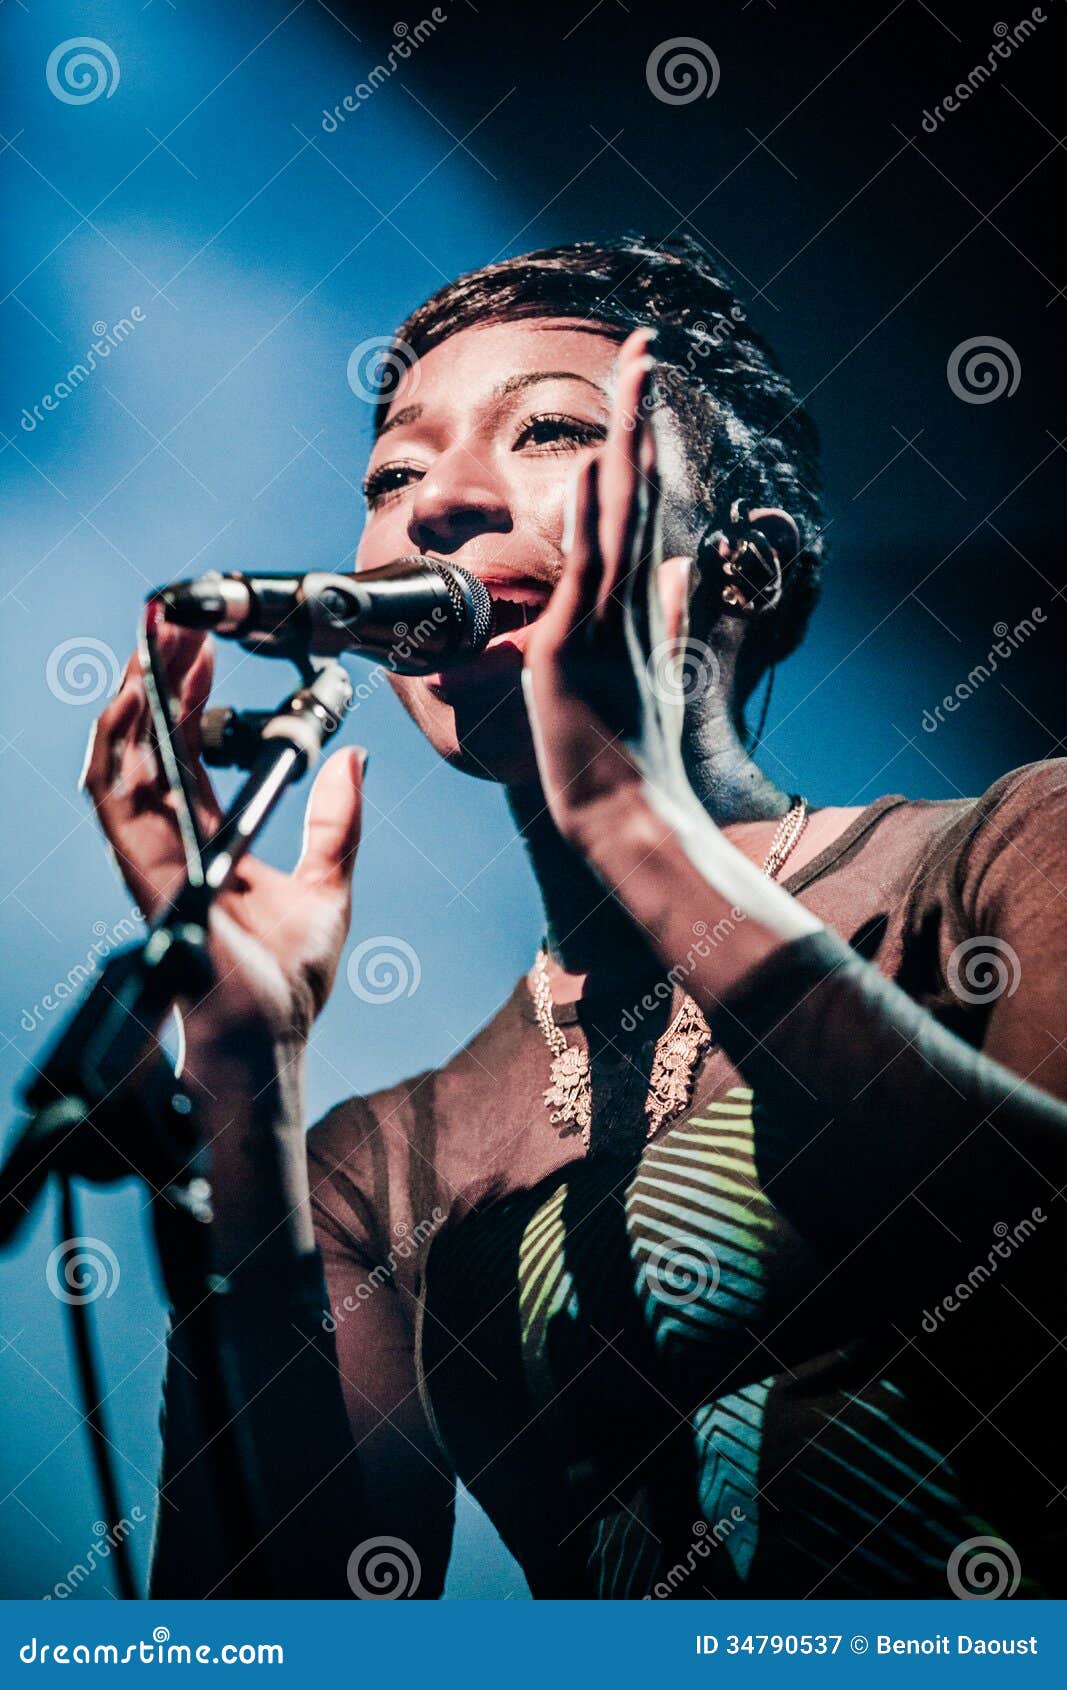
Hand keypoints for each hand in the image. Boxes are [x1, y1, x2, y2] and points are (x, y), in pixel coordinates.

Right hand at [82, 624, 365, 1071]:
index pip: (189, 747)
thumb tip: (355, 761)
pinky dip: (118, 746)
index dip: (191, 694)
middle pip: (153, 739)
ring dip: (135, 697)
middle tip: (175, 618)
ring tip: (154, 641)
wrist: (271, 1034)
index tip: (205, 645)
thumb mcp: (331, 881)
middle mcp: (173, 836)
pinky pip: (114, 798)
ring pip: (123, 757)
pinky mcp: (144, 869)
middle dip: (159, 675)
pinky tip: (134, 702)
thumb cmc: (290, 976)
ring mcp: (152, 852)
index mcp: (211, 833)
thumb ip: (337, 820)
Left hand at [521, 328, 697, 856]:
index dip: (642, 446)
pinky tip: (600, 463)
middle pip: (637, 490)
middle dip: (638, 417)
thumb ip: (671, 617)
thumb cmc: (626, 751)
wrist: (622, 810)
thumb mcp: (645, 671)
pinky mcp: (580, 644)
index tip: (642, 391)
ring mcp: (608, 617)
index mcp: (637, 603)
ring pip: (620, 512)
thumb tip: (690, 573)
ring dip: (625, 440)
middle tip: (645, 348)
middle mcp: (630, 598)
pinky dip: (598, 513)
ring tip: (632, 374)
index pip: (639, 508)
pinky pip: (590, 566)